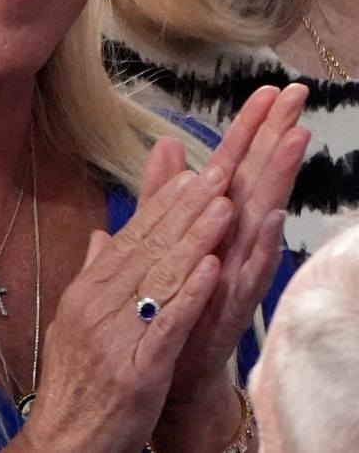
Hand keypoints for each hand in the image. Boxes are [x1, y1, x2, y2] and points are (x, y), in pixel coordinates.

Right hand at [16, 149, 232, 452]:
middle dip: (185, 210)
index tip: (190, 176)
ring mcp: (115, 337)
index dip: (162, 207)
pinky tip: (212, 268)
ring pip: (160, 279)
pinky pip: (169, 325)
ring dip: (195, 241)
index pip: (128, 240)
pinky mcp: (137, 369)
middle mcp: (95, 308)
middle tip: (215, 176)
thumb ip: (91, 276)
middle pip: (146, 250)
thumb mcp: (72, 323)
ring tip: (223, 209)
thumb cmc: (74, 385)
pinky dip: (191, 294)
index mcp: (83, 294)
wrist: (65, 440)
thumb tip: (101, 236)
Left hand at [150, 85, 307, 444]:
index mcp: (216, 226)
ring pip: (261, 220)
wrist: (170, 371)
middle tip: (297, 95)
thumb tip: (165, 144)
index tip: (273, 88)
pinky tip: (270, 219)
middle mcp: (233, 245)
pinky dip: (260, 247)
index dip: (252, 129)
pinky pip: (249, 274)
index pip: (236, 168)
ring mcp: (236, 275)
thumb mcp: (163, 238)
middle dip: (276, 138)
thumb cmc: (174, 302)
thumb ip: (163, 195)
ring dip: (277, 180)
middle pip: (257, 181)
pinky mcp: (230, 306)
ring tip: (293, 141)